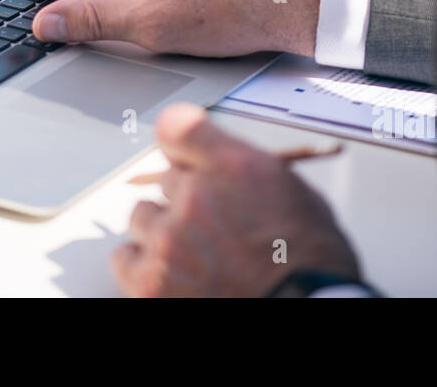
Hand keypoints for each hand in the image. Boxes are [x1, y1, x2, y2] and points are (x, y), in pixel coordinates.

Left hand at [113, 104, 359, 296]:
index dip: (180, 141)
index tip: (183, 151)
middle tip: (212, 222)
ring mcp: (169, 241)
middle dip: (186, 196)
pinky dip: (143, 264)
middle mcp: (195, 197)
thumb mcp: (294, 194)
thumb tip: (222, 166)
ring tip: (194, 253)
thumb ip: (247, 170)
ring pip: (143, 216)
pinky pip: (124, 257)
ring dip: (163, 229)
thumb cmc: (311, 265)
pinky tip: (170, 274)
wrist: (308, 310)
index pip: (176, 126)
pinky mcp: (150, 282)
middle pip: (164, 177)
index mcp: (233, 167)